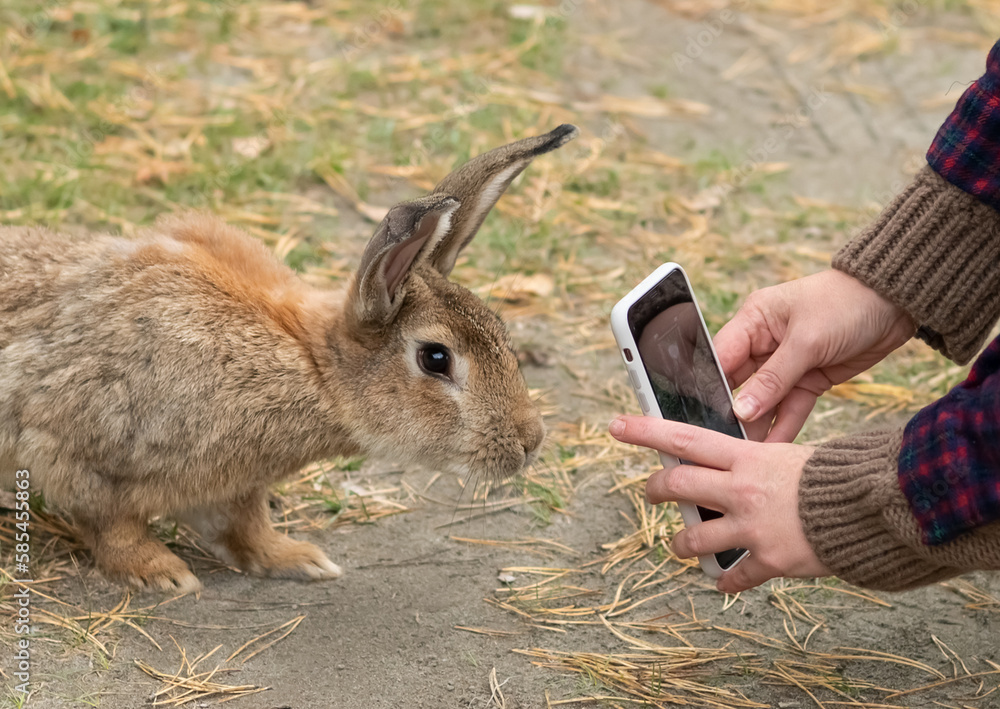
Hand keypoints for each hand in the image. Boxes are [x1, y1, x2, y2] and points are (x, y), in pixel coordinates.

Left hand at [609, 415, 830, 592]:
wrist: (871, 509)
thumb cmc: (834, 476)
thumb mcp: (789, 454)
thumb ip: (753, 459)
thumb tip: (723, 460)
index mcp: (746, 458)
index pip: (684, 439)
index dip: (646, 432)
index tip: (616, 426)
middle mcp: (741, 490)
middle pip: (677, 488)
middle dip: (655, 491)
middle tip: (651, 493)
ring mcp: (752, 527)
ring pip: (693, 538)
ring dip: (681, 542)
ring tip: (680, 544)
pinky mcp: (768, 560)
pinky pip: (734, 576)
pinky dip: (724, 581)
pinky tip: (721, 582)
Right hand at [715, 270, 915, 441]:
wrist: (896, 303)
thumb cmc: (846, 303)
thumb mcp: (806, 340)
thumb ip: (773, 379)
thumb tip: (741, 410)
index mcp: (752, 320)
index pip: (720, 358)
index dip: (710, 388)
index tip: (703, 418)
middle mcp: (763, 343)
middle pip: (738, 384)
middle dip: (732, 413)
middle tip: (723, 443)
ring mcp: (786, 364)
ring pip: (764, 401)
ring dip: (758, 425)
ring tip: (748, 454)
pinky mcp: (808, 379)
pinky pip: (790, 407)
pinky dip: (784, 426)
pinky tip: (774, 448)